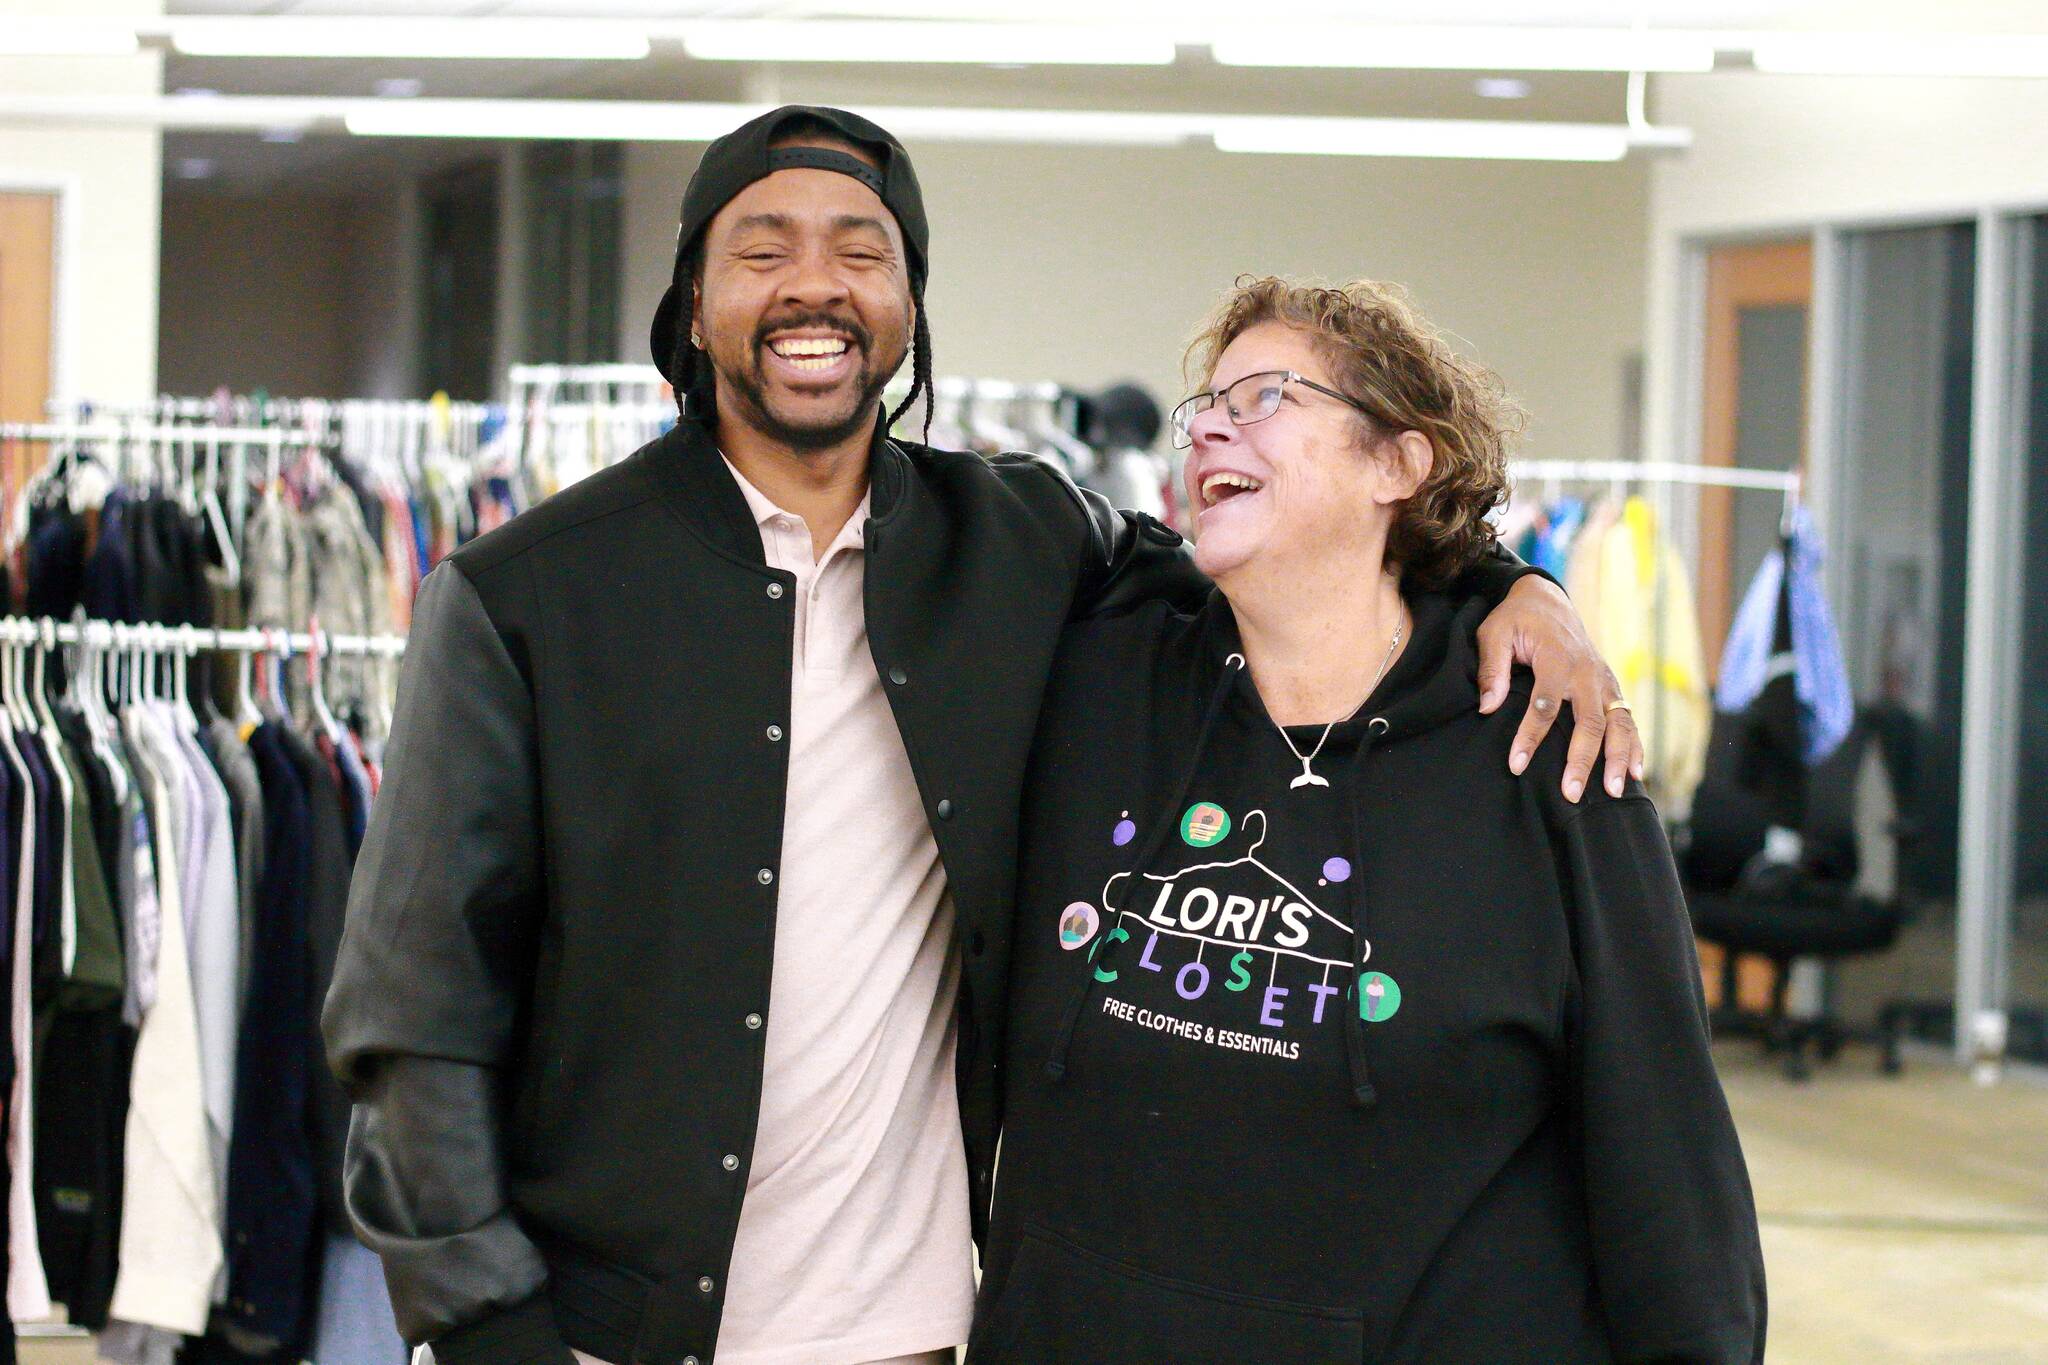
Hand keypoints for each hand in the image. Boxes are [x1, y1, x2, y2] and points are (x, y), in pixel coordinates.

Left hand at [1475, 576, 1644, 802]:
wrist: (1547, 600)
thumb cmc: (1516, 619)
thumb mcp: (1494, 633)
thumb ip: (1491, 669)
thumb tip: (1487, 707)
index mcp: (1556, 658)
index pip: (1544, 705)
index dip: (1530, 737)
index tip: (1517, 765)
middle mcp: (1586, 672)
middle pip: (1590, 722)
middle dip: (1581, 760)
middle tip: (1570, 793)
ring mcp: (1603, 681)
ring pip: (1618, 723)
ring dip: (1617, 758)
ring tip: (1612, 792)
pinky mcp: (1610, 688)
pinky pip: (1627, 719)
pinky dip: (1635, 745)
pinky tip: (1635, 773)